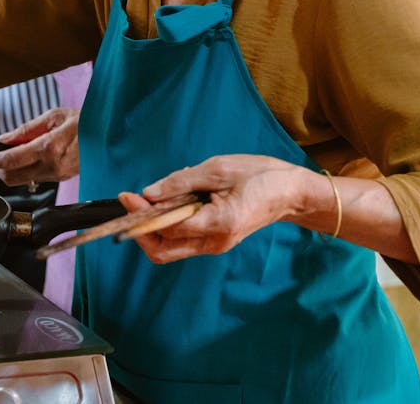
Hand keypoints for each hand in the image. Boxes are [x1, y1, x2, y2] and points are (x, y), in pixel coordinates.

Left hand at [0, 107, 79, 186]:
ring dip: (9, 168)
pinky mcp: (62, 180)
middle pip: (10, 177)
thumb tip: (1, 140)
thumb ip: (25, 131)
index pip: (8, 160)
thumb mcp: (53, 116)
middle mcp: (53, 166)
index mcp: (49, 147)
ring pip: (21, 180)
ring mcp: (58, 176)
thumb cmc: (85, 120)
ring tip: (13, 151)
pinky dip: (25, 168)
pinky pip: (35, 178)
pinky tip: (30, 155)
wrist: (112, 135)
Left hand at [117, 154, 316, 262]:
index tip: (128, 195)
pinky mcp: (214, 240)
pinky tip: (170, 202)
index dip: (143, 214)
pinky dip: (168, 223)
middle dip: (140, 230)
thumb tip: (149, 193)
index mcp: (219, 224)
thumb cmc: (261, 176)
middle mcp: (215, 242)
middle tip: (130, 202)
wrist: (291, 193)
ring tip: (148, 199)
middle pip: (163, 250)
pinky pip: (182, 239)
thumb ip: (181, 182)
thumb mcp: (219, 169)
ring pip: (170, 248)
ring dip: (153, 226)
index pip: (168, 229)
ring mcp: (215, 245)